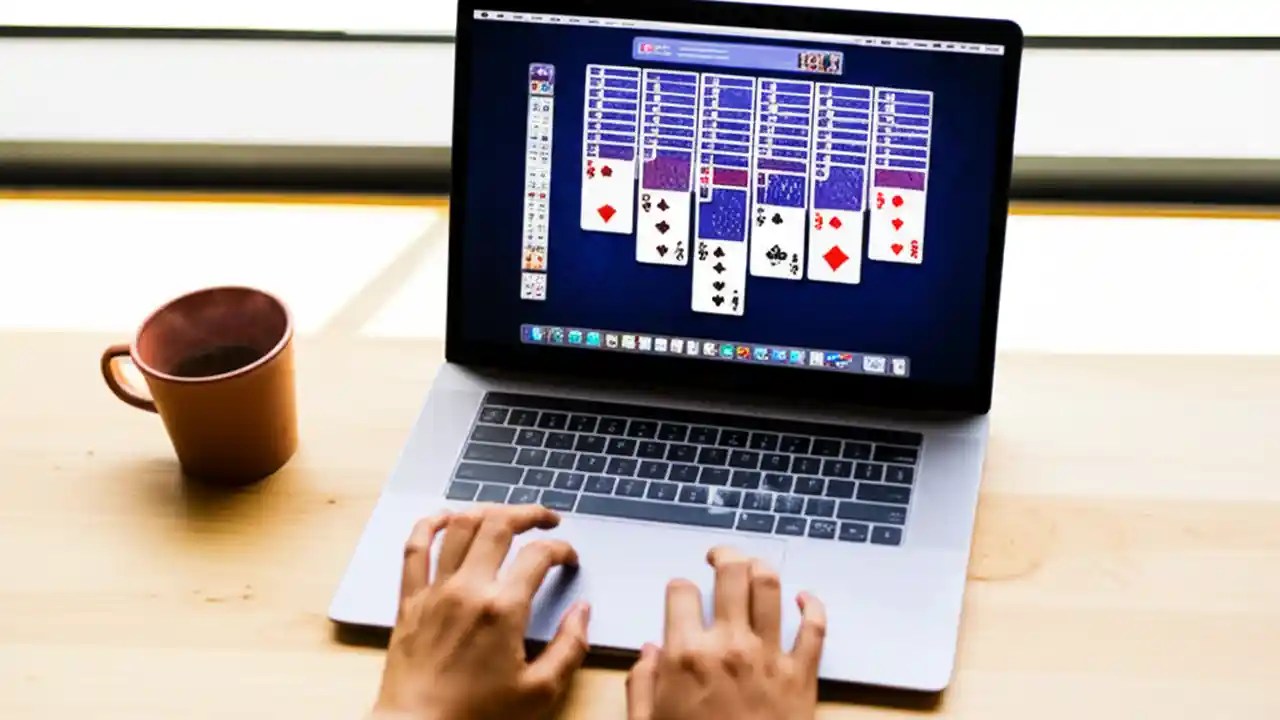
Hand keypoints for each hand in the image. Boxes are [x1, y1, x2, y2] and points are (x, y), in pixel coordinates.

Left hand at [371, 505, 590, 719]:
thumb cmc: (477, 718)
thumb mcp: (540, 692)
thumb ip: (570, 647)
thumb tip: (582, 612)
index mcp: (503, 610)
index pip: (539, 556)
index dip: (561, 550)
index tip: (569, 559)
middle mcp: (468, 589)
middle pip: (500, 524)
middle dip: (529, 513)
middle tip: (547, 519)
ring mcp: (435, 591)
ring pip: (460, 526)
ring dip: (487, 510)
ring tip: (505, 514)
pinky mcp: (410, 601)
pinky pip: (415, 548)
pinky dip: (430, 524)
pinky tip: (446, 517)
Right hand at [626, 547, 826, 719]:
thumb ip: (642, 686)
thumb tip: (649, 652)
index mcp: (685, 656)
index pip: (680, 591)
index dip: (678, 588)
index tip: (680, 597)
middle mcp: (729, 646)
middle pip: (731, 572)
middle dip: (723, 555)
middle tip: (719, 557)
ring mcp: (769, 657)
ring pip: (771, 586)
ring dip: (761, 568)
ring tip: (753, 568)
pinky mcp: (802, 676)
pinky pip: (815, 627)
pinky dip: (813, 605)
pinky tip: (804, 598)